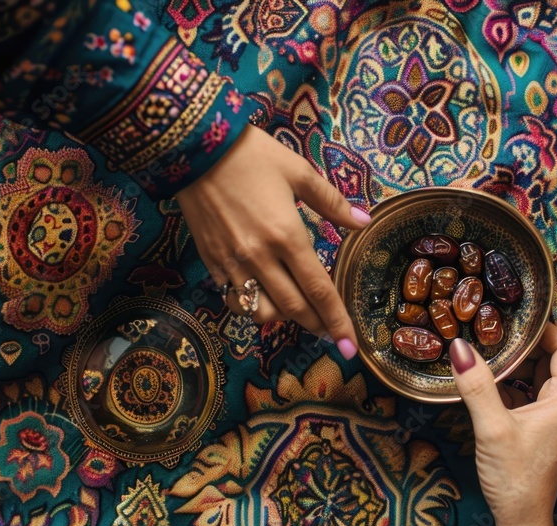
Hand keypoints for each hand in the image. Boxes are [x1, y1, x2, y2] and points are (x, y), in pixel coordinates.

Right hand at [175, 125, 371, 358]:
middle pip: (294, 308)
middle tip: (331, 334)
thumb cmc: (250, 155)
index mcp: (287, 236)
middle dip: (316, 326)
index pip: (319, 290)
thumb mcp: (298, 171)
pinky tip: (263, 296)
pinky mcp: (210, 261)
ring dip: (282, 318)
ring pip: (261, 311)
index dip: (337, 321)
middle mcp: (260, 257)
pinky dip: (251, 305)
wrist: (193, 148)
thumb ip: (332, 202)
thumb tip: (363, 221)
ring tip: (297, 312)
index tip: (350, 346)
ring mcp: (232, 263)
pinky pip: (233, 298)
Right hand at [449, 324, 556, 525]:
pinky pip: (530, 394)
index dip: (544, 327)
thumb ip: (477, 386)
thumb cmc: (515, 478)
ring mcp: (555, 418)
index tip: (513, 316)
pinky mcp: (541, 430)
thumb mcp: (492, 428)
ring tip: (485, 349)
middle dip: (525, 343)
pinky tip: (485, 381)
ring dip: (516, 364)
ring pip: (540, 376)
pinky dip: (512, 384)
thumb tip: (460, 346)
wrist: (522, 523)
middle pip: (553, 357)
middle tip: (492, 328)